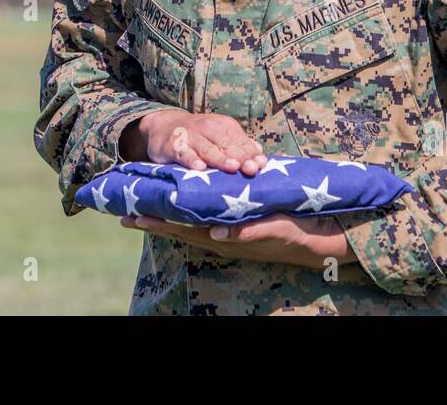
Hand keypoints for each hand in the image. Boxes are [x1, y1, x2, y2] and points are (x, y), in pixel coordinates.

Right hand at [120, 109, 267, 176]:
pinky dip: (191, 160)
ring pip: (207, 149)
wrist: (164, 126)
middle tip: (251, 169)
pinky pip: (183, 154)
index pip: (241, 141)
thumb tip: (261, 156)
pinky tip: (199, 168)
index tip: (261, 165)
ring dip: (220, 159)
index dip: (251, 153)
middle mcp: (208, 128)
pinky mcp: (173, 146)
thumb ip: (240, 146)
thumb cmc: (199, 136)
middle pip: (227, 145)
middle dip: (240, 157)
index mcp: (223, 126)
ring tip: (232, 168)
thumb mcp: (220, 136)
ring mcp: (190, 137)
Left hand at [120, 213, 357, 268]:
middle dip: (152, 219)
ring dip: (165, 217)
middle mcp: (223, 238)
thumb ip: (247, 232)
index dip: (159, 221)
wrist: (323, 241)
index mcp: (228, 237)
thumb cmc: (299, 233)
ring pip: (190, 225)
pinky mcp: (239, 228)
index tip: (133, 214)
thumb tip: (216, 232)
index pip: (185, 229)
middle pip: (180, 228)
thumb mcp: (275, 231)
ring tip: (141, 209)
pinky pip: (205, 220)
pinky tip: (178, 206)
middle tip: (123, 211)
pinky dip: (187, 213)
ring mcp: (230, 234)